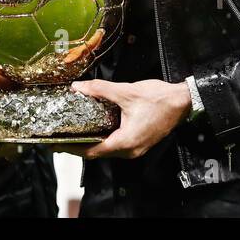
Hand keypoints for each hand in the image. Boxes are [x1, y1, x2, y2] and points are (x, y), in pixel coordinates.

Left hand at [60, 79, 190, 159]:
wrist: (183, 101)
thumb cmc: (159, 99)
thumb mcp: (126, 91)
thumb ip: (100, 90)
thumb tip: (79, 87)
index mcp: (125, 142)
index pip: (92, 151)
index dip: (72, 148)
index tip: (56, 144)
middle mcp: (130, 150)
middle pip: (98, 152)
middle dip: (78, 145)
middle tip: (60, 137)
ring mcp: (136, 148)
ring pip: (108, 149)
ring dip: (91, 142)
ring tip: (74, 132)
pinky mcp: (140, 142)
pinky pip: (117, 144)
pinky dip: (104, 138)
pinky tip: (96, 127)